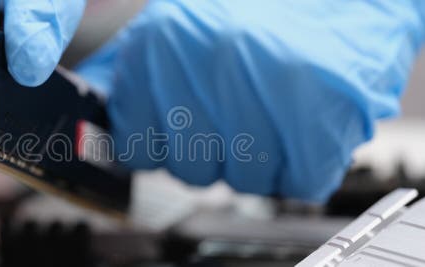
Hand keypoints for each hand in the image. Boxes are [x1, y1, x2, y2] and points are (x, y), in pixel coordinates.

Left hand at [77, 0, 424, 201]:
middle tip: (247, 113)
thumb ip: (142, 79)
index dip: (168, 146)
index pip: (136, 145)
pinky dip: (308, 165)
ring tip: (282, 112)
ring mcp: (263, 86)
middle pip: (191, 169)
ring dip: (266, 161)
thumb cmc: (270, 11)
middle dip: (219, 155)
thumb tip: (104, 137)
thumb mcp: (184, 28)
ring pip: (244, 181)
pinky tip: (309, 125)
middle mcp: (206, 60)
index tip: (189, 130)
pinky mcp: (320, 114)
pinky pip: (298, 182)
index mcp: (161, 41)